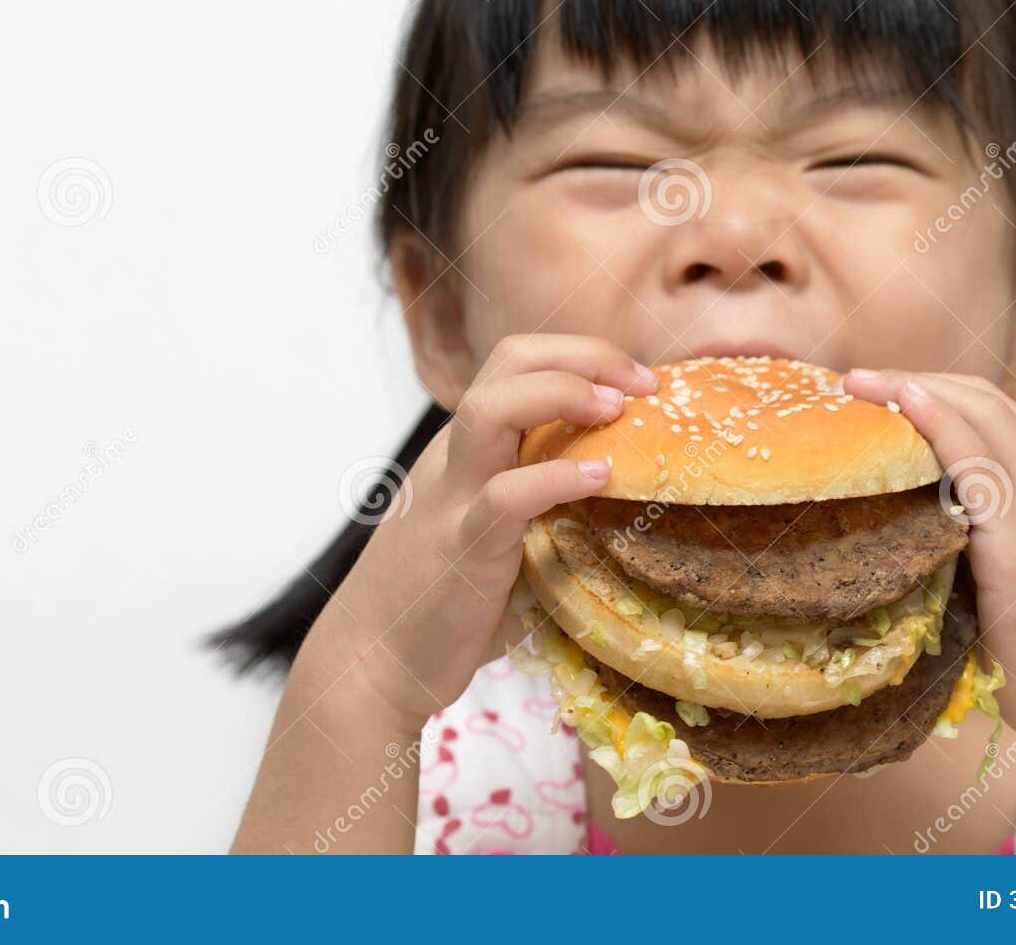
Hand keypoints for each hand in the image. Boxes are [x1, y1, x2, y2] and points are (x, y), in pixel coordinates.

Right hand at [305, 334, 657, 733]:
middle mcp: (456, 458)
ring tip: (617, 410)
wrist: (371, 662)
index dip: (583, 354)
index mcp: (467, 448)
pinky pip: (504, 496)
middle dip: (585, 355)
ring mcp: (453, 499)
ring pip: (489, 408)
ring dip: (563, 394)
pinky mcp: (461, 550)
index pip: (519, 361)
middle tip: (644, 383)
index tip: (639, 381)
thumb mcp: (495, 531)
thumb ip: (539, 503)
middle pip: (509, 360)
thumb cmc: (443, 601)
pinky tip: (600, 477)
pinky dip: (556, 477)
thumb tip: (620, 496)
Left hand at [838, 368, 1015, 742]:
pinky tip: (902, 406)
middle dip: (914, 380)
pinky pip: (978, 459)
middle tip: (852, 379)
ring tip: (857, 385)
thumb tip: (895, 502)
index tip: (877, 388)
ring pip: (980, 415)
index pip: (992, 410)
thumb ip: (971, 521)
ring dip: (913, 390)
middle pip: (984, 400)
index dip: (932, 389)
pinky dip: (938, 423)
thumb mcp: (1009, 563)